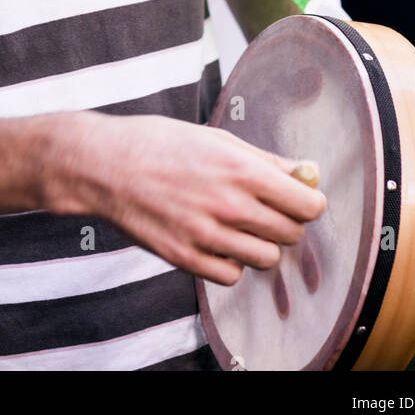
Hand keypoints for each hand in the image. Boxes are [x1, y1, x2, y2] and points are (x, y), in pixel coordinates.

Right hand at [86, 114, 325, 286]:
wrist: (104, 165)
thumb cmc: (159, 143)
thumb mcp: (216, 138)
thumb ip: (264, 159)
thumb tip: (306, 173)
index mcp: (241, 170)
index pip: (307, 204)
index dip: (309, 202)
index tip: (301, 199)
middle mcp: (228, 205)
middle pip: (291, 233)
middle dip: (287, 221)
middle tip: (267, 208)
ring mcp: (206, 236)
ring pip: (266, 259)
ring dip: (261, 243)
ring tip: (240, 225)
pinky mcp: (185, 258)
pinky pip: (232, 275)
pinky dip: (232, 262)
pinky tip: (218, 241)